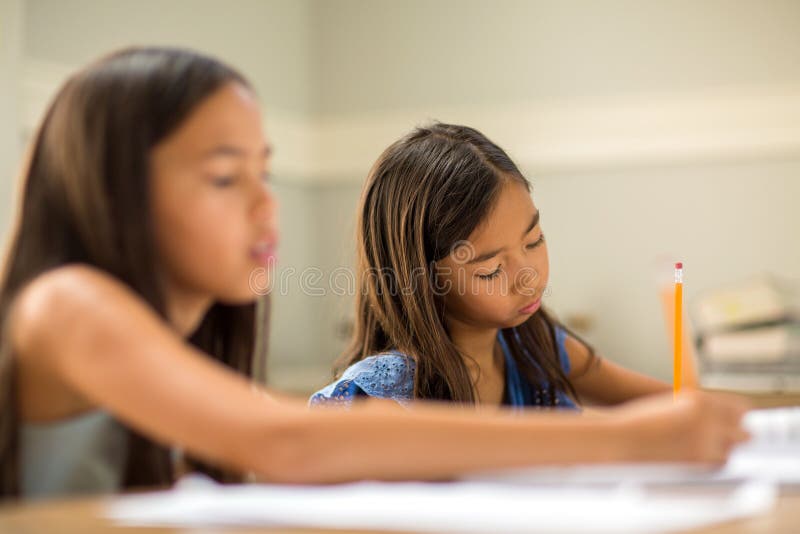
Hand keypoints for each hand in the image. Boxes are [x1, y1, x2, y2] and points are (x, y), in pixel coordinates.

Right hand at [613, 390, 750, 463]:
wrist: (620, 440)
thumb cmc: (640, 421)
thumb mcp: (672, 403)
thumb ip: (700, 409)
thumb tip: (724, 420)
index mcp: (700, 400)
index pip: (741, 408)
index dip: (738, 416)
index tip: (736, 421)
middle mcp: (708, 420)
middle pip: (745, 432)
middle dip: (736, 435)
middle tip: (726, 437)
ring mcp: (705, 443)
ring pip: (732, 451)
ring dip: (723, 450)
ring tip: (704, 448)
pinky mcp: (698, 463)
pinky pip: (717, 464)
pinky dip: (711, 462)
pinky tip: (695, 457)